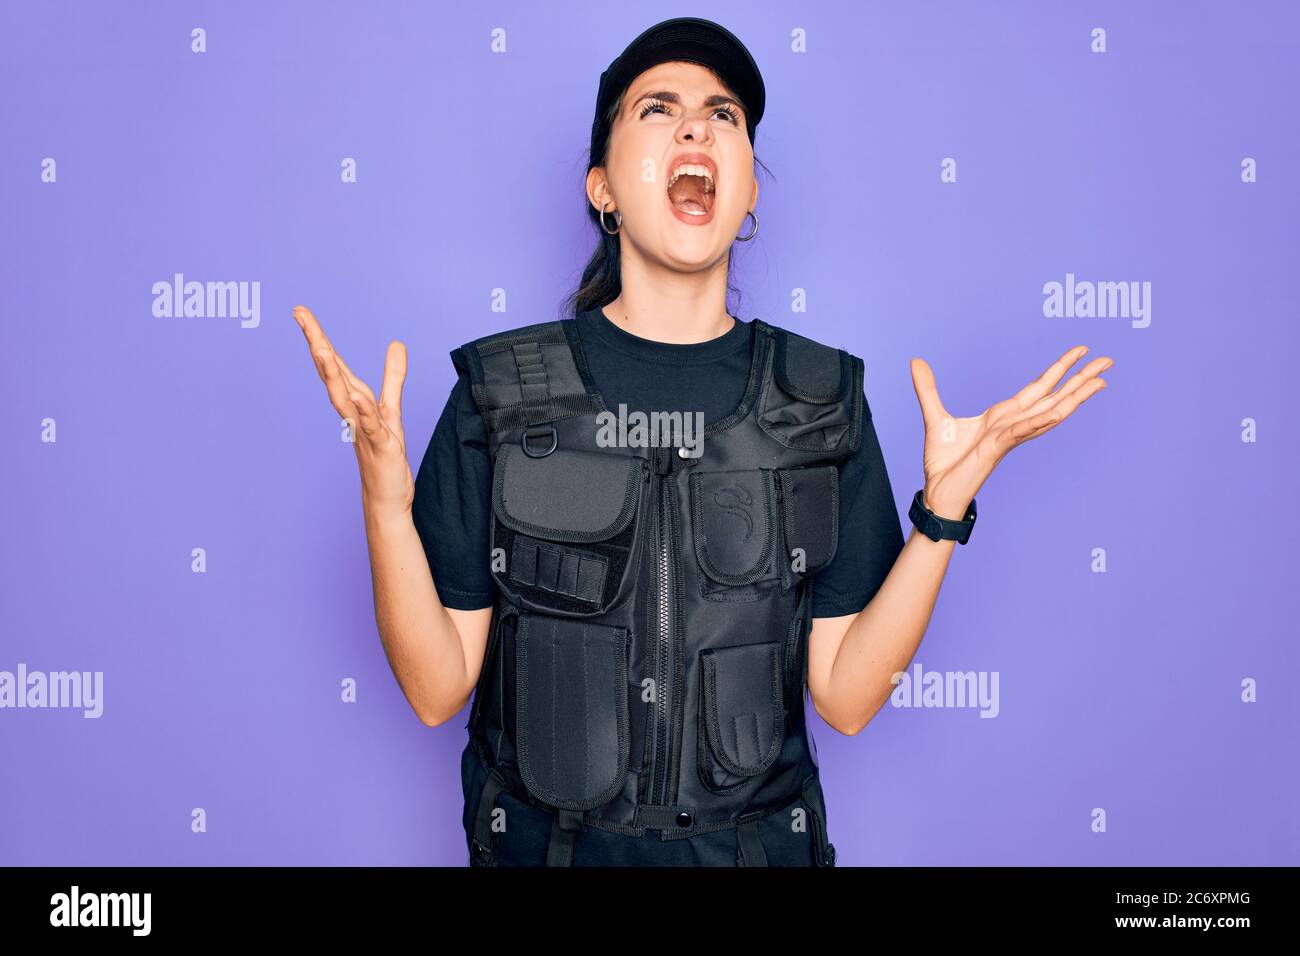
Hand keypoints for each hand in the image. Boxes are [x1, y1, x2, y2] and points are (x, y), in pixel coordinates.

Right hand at [293, 304, 413, 517]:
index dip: (318, 337)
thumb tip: (396, 343)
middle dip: (317, 344)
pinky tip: (357, 396)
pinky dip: (364, 411)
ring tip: (320, 348)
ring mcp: (363, 430)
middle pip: (331, 373)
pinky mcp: (380, 446)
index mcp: (353, 401)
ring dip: (331, 373)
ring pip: (344, 398)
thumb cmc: (384, 454)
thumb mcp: (391, 409)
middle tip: (300, 316)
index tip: (301, 312)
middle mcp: (352, 413)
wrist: (386, 498)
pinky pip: (370, 426)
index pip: (333, 364)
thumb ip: (392, 376)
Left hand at [909, 345, 1111, 519]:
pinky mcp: (998, 447)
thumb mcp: (934, 416)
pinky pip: (1023, 430)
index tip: (1080, 351)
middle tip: (1108, 360)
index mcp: (1003, 415)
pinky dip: (1042, 419)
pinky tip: (1062, 409)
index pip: (1038, 388)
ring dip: (1075, 397)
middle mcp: (1013, 424)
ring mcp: (1009, 436)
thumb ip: (928, 388)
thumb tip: (916, 361)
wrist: (937, 492)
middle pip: (1054, 396)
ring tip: (1100, 381)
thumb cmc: (944, 462)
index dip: (1059, 369)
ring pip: (1049, 412)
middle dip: (1080, 378)